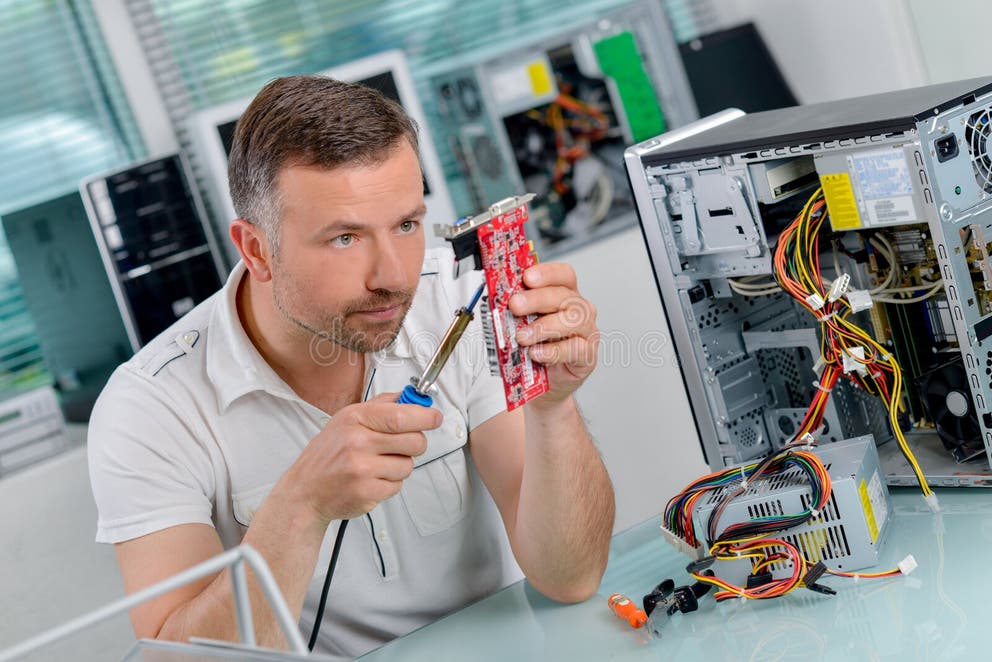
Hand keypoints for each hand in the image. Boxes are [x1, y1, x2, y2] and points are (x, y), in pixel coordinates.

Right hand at [279, 392, 441, 523]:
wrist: (305, 490)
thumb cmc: (327, 454)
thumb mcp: (347, 419)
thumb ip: (381, 406)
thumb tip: (413, 396)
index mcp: (355, 419)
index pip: (401, 415)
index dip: (425, 416)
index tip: (435, 417)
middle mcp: (358, 442)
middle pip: (414, 441)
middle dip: (416, 443)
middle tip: (403, 445)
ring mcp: (362, 469)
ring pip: (408, 465)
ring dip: (399, 466)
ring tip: (377, 465)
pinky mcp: (367, 492)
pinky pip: (397, 486)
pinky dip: (389, 483)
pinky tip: (371, 479)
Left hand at [509, 262, 598, 406]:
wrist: (544, 383)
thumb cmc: (535, 347)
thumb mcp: (523, 324)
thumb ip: (516, 311)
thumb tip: (496, 300)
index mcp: (565, 295)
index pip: (563, 275)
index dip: (547, 273)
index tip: (527, 277)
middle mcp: (579, 310)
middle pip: (564, 296)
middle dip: (537, 299)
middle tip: (515, 305)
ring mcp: (587, 332)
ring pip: (573, 320)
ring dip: (543, 326)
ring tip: (522, 336)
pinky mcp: (587, 355)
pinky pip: (575, 349)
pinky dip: (552, 351)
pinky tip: (536, 353)